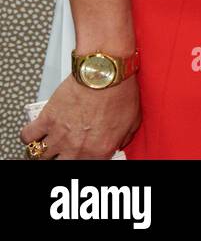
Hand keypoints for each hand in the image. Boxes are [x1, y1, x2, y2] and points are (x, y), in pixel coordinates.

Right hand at [20, 73, 139, 158]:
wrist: (105, 73)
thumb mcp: (133, 121)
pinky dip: (29, 136)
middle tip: (64, 151)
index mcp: (99, 151)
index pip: (86, 167)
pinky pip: (28, 136)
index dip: (84, 159)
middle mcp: (77, 147)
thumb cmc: (120, 92)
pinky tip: (36, 133)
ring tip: (49, 144)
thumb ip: (122, 139)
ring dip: (44, 150)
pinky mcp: (47, 120)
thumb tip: (117, 143)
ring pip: (40, 154)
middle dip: (61, 158)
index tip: (82, 156)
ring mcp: (59, 135)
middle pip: (60, 164)